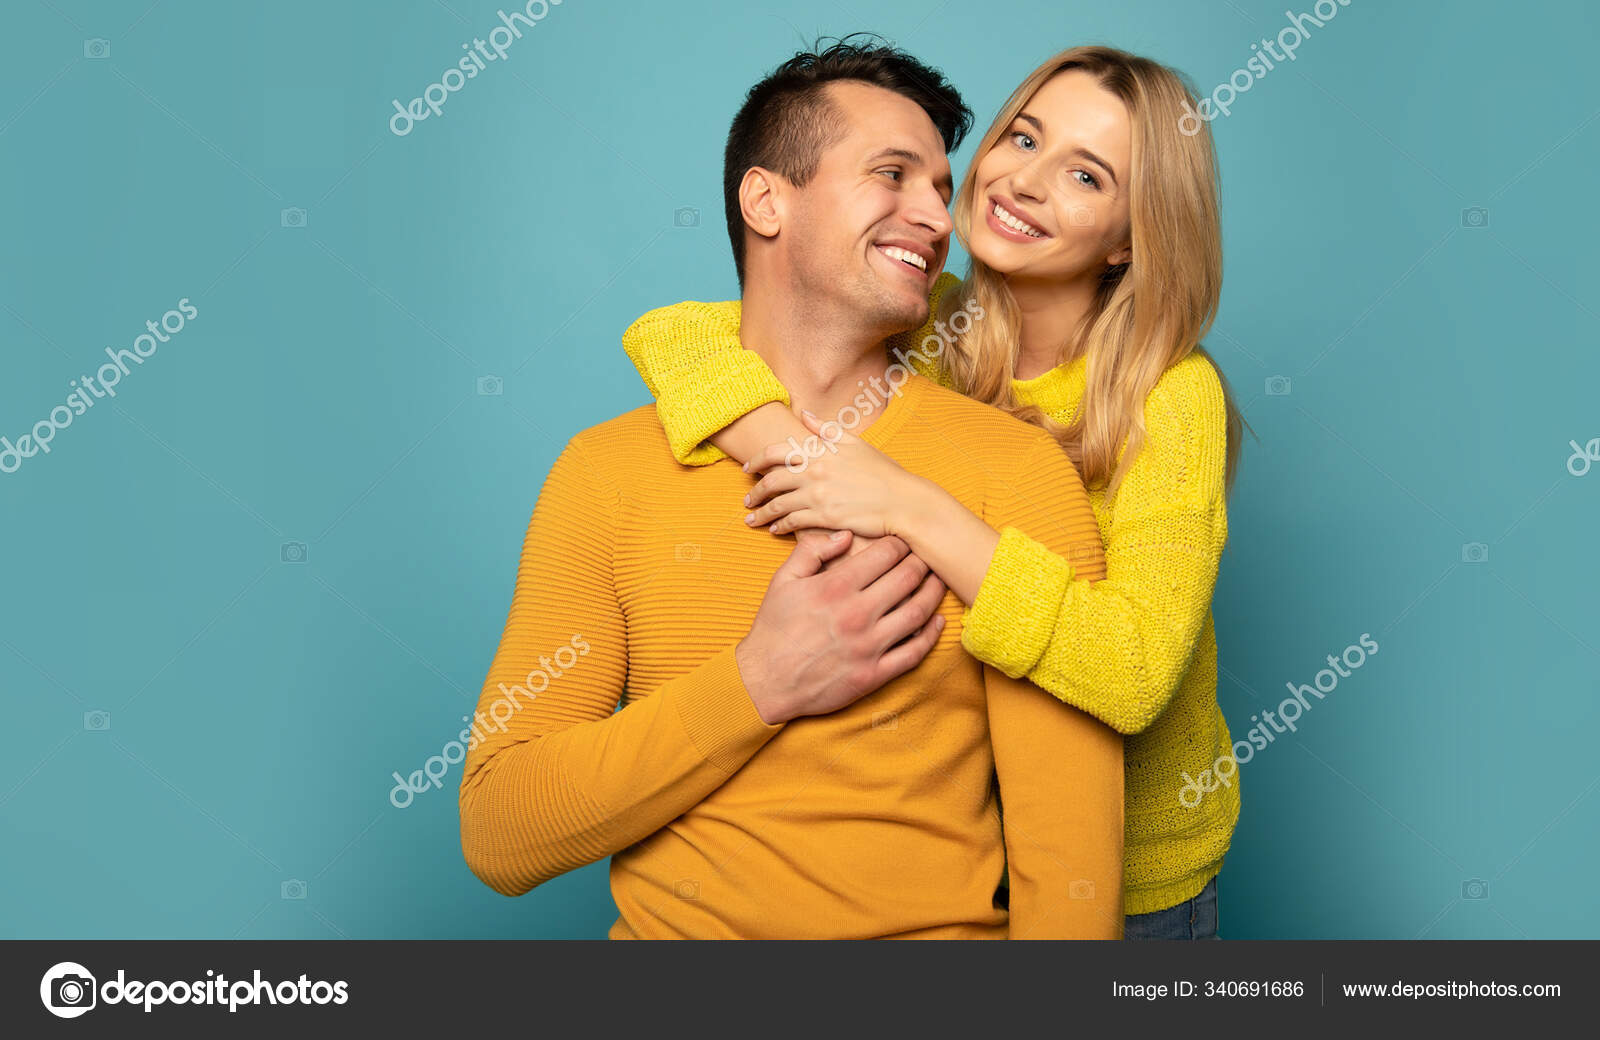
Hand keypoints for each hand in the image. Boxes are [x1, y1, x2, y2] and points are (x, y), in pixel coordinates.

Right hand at [737, 531, 947, 724]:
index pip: (885, 554)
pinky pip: (914, 652)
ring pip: (918, 612)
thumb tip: (846, 535)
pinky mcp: (874, 674)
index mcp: (835, 587)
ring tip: (939, 582)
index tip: (904, 541)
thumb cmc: (773, 628)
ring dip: (934, 593)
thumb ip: (812, 551)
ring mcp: (868, 646)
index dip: (900, 543)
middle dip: (922, 562)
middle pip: (907, 578)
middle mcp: (856, 614)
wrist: (765, 681)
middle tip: (927, 557)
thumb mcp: (783, 580)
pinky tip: (937, 621)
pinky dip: (931, 635)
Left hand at [742, 409, 924, 538]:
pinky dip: (779, 526)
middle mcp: (814, 472)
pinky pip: (792, 523)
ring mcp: (818, 495)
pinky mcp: (824, 518)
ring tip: (752, 519)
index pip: (776, 451)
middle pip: (771, 481)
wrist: (903, 501)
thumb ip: (827, 430)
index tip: (748, 468)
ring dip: (761, 513)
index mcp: (820, 451)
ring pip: (778, 505)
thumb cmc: (883, 472)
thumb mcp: (856, 443)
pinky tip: (774, 530)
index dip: (757, 460)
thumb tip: (804, 414)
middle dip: (754, 492)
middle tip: (747, 499)